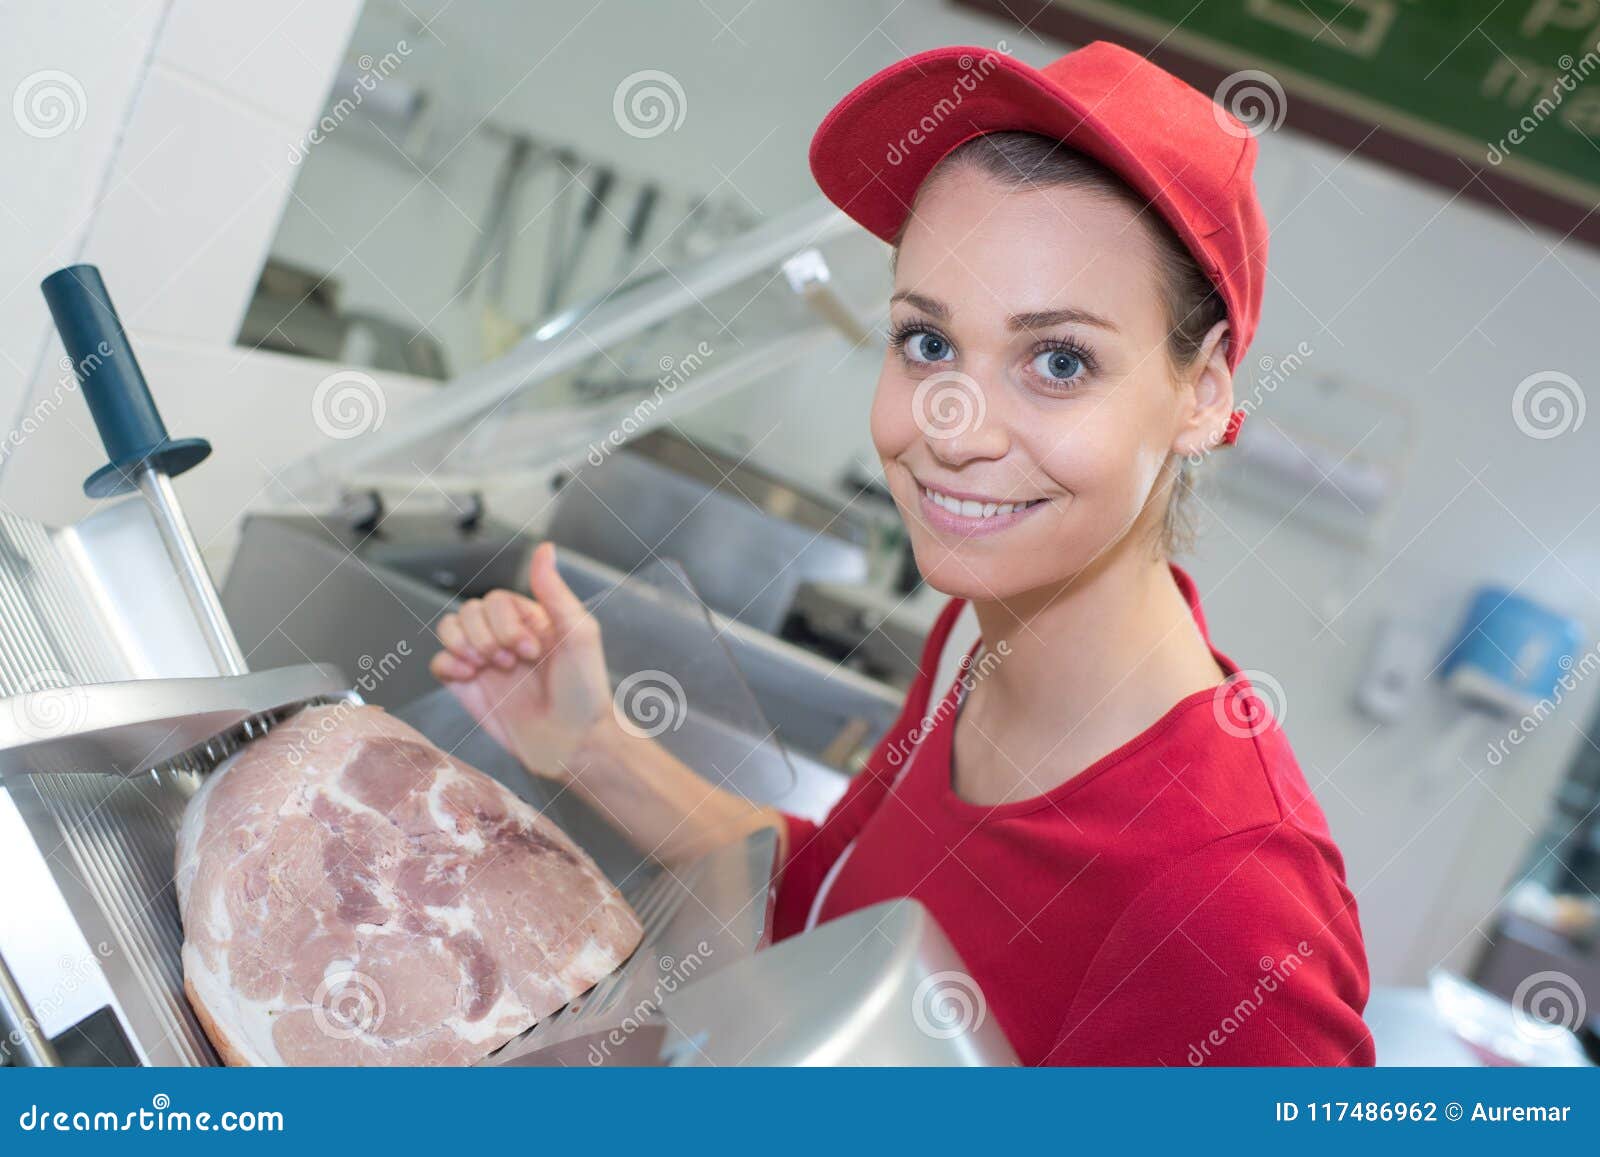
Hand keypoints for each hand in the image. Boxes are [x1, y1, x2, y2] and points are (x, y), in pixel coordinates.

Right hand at [429, 543, 613, 777]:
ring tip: (485, 668)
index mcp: (530, 620)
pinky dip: (448, 665)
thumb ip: (554, 591)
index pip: (495, 599)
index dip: (505, 623)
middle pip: (469, 611)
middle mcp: (505, 637)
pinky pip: (440, 663)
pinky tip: (470, 677)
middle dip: (485, 636)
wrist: (572, 744)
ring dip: (462, 645)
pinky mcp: (468, 689)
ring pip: (449, 630)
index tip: (529, 650)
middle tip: (510, 663)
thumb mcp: (578, 634)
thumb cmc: (584, 691)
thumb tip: (545, 548)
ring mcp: (485, 662)